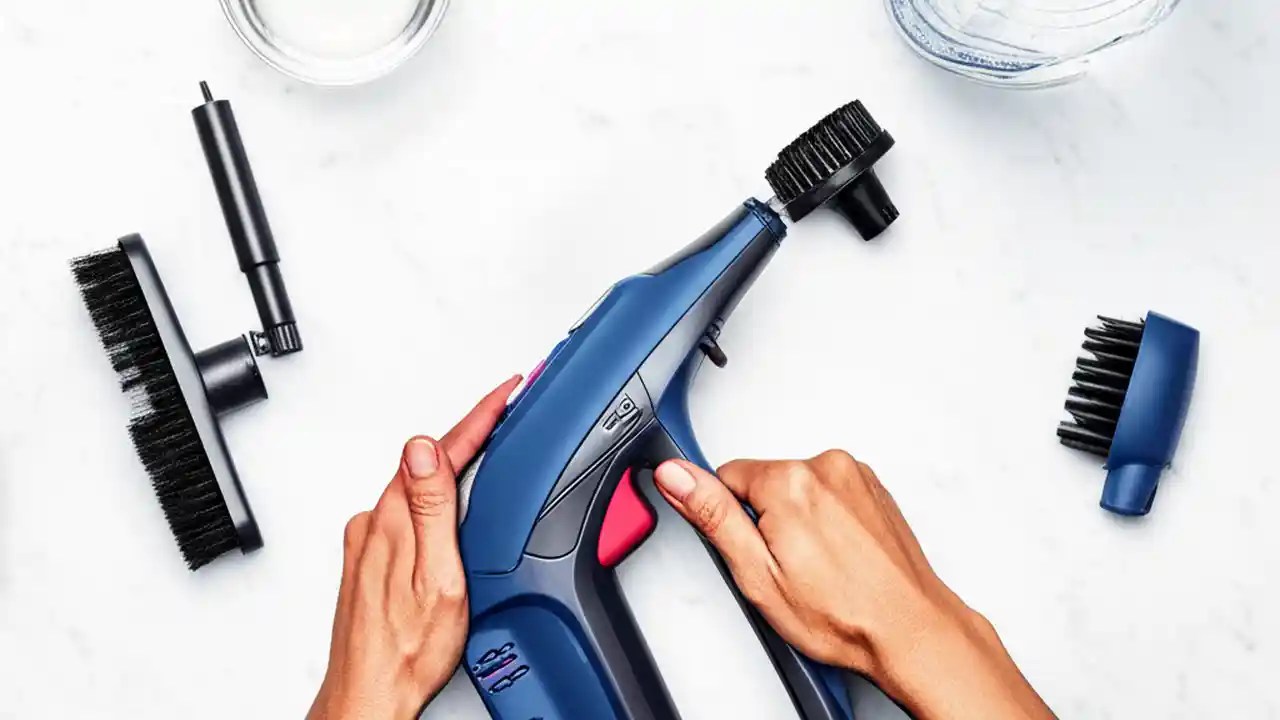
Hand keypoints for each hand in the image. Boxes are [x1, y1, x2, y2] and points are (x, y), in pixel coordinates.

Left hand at [308, 375, 521, 719]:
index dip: (479, 416)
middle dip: (468, 436)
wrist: (370, 694)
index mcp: (395, 519)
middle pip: (428, 461)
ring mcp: (368, 541)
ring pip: (416, 487)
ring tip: (486, 455)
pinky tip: (448, 511)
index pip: (442, 450)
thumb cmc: (408, 650)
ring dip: (450, 469)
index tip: (505, 391)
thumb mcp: (439, 576)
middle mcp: (374, 523)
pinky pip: (405, 511)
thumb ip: (432, 507)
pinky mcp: (367, 558)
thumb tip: (424, 449)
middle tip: (505, 412)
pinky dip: (431, 500)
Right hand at [653, 452, 1053, 719]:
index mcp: (789, 482)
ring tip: (819, 566)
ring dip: (799, 520)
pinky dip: (828, 519)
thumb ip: (712, 516)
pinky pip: (829, 492)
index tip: (753, 550)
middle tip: (788, 567)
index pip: (726, 477)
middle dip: (767, 521)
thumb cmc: (844, 614)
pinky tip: (839, 556)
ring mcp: (854, 475)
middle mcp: (825, 467)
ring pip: (797, 488)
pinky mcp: (873, 487)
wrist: (910, 630)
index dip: (732, 521)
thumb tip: (676, 476)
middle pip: (764, 483)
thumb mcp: (758, 575)